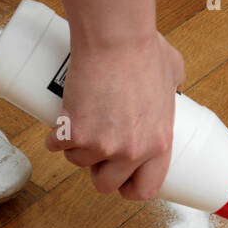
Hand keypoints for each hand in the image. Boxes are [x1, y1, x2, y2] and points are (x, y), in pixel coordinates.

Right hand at [45, 32, 184, 199]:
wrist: (115, 38)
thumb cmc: (143, 49)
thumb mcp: (173, 74)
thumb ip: (174, 88)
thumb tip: (172, 86)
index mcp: (159, 143)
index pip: (145, 189)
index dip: (129, 187)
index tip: (121, 178)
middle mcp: (132, 151)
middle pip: (106, 184)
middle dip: (97, 169)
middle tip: (94, 147)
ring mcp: (102, 145)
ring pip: (77, 162)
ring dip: (75, 148)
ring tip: (79, 123)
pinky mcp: (75, 132)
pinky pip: (56, 146)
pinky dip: (53, 136)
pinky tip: (58, 123)